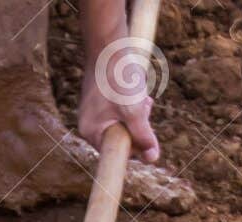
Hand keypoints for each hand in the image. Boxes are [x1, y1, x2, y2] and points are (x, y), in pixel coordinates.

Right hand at [79, 44, 160, 162]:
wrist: (108, 42)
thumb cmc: (118, 76)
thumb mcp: (134, 110)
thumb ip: (143, 135)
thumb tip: (152, 159)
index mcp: (91, 132)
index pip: (118, 153)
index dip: (137, 147)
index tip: (148, 133)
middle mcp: (89, 125)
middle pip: (121, 138)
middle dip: (139, 126)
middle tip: (146, 106)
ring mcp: (94, 112)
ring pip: (123, 123)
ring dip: (138, 114)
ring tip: (143, 97)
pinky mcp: (100, 100)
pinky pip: (119, 111)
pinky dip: (131, 104)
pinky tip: (137, 90)